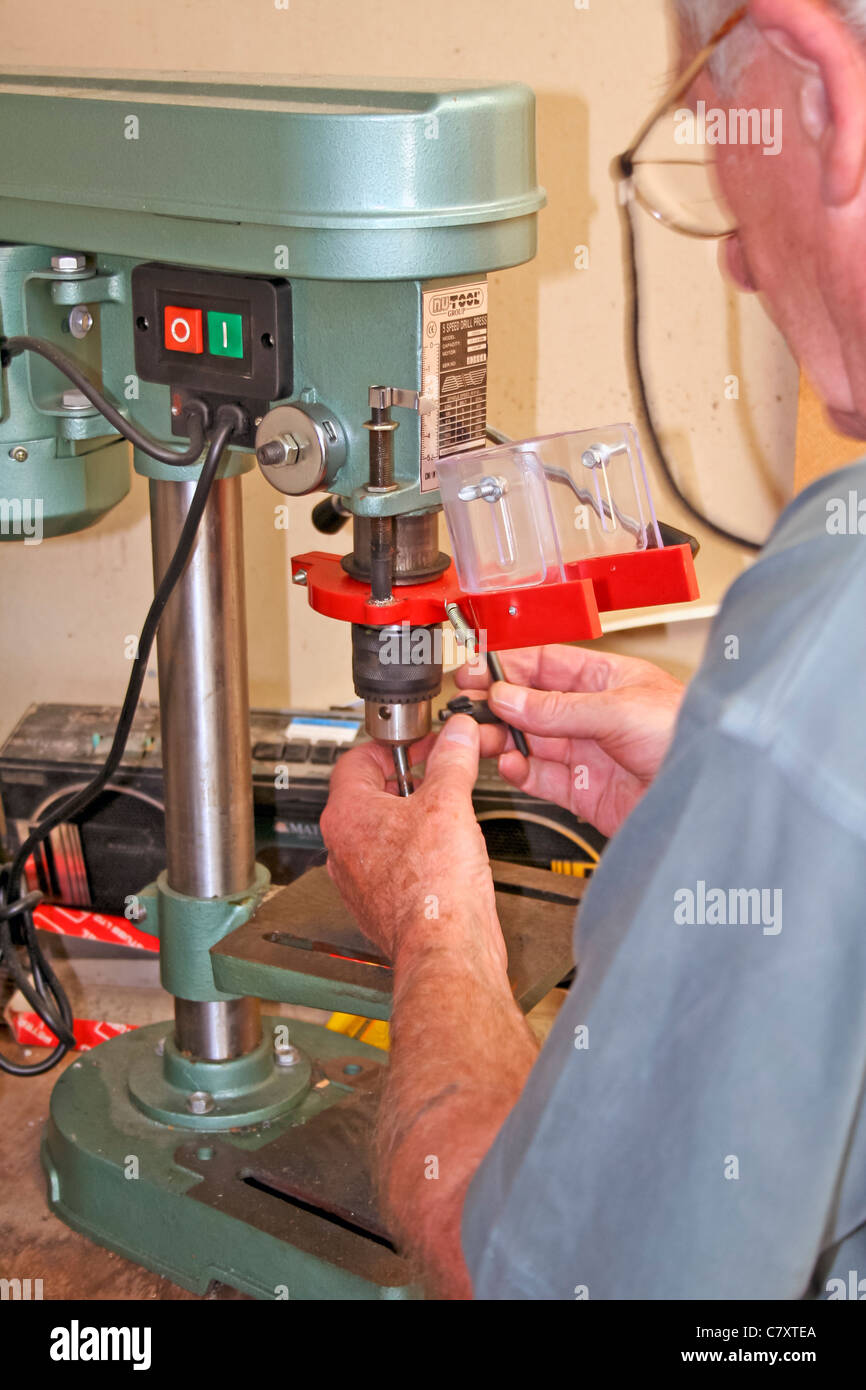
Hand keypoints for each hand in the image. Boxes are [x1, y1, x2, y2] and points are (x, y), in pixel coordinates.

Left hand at [320, 715, 504, 968]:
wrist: (444, 948)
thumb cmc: (434, 887)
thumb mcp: (450, 803)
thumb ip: (453, 760)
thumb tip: (458, 733)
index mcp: (346, 814)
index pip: (357, 759)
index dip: (394, 746)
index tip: (422, 745)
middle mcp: (343, 847)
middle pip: (370, 795)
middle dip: (407, 782)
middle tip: (440, 777)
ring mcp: (358, 879)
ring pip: (382, 832)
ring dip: (412, 818)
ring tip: (447, 815)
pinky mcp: (379, 904)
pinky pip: (393, 865)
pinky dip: (416, 853)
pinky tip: (445, 855)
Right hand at [457, 645, 683, 836]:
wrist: (709, 796)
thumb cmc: (689, 737)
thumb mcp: (619, 710)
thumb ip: (558, 707)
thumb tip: (509, 696)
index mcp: (605, 680)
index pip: (544, 664)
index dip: (506, 665)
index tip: (473, 668)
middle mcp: (592, 714)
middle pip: (529, 704)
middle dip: (495, 703)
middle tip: (465, 706)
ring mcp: (586, 753)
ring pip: (529, 741)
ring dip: (500, 738)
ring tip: (478, 737)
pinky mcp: (583, 791)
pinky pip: (541, 777)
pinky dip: (520, 771)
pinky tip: (509, 764)